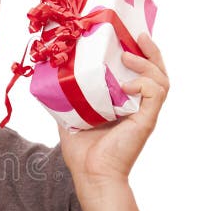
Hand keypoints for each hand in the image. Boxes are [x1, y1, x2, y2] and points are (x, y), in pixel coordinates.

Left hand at [57, 33, 168, 186]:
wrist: (90, 175)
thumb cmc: (82, 152)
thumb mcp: (70, 117)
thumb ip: (66, 100)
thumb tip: (50, 81)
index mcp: (126, 104)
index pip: (140, 73)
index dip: (139, 54)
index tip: (128, 36)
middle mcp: (139, 106)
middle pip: (157, 71)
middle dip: (150, 51)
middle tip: (138, 35)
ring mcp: (145, 113)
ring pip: (161, 79)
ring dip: (147, 63)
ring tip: (127, 55)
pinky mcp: (147, 120)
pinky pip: (156, 93)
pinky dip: (143, 83)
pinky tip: (126, 84)